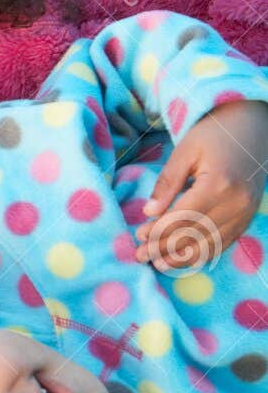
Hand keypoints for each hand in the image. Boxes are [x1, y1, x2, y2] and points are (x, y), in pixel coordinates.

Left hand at [134, 99, 267, 269]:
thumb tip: (149, 212)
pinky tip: (185, 259)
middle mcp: (235, 203)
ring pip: (209, 244)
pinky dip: (203, 253)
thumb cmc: (215, 134)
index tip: (139, 236)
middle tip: (141, 256)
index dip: (159, 231)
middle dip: (165, 248)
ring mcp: (244, 213)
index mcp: (217, 184)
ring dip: (183, 257)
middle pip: (194, 235)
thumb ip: (168, 182)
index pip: (182, 218)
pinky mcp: (247, 217)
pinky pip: (224, 242)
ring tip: (159, 263)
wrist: (253, 128)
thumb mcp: (185, 151)